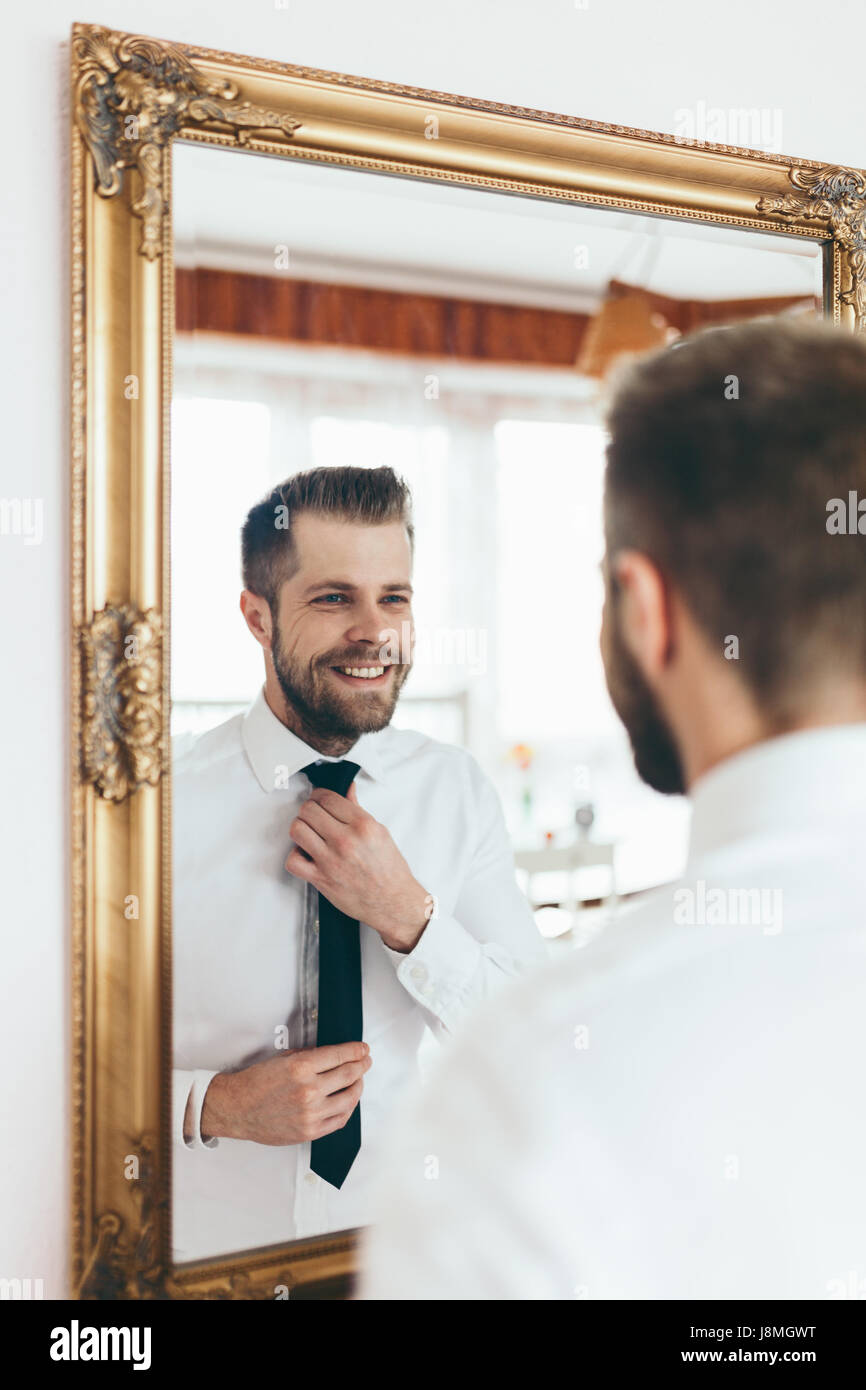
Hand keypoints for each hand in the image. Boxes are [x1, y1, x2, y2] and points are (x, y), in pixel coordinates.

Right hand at [194, 1042, 371, 1145]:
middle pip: (349, 1074)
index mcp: (301, 1067)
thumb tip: (334, 1056)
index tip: (363, 1049)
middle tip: (365, 1061)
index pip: (340, 1055)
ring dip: (358, 1086)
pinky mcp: (310, 1131)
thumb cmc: (257, 1083)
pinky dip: (349, 1108)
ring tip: (359, 1080)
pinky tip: (349, 1101)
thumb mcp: (283, 1059)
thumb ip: (310, 1057)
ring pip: (349, 1098)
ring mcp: (311, 1113)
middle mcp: (309, 1090)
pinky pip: (340, 1120)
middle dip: (362, 1065)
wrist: (237, 1108)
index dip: (356, 1050)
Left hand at [285, 783, 431, 951]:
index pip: (327, 797)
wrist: (393, 902)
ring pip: (297, 830)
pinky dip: (295, 856)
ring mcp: (331, 860)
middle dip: (309, 811)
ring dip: (300, 829)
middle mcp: (345, 840)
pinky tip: (306, 855)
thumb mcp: (380, 832)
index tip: (318, 801)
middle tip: (313, 817)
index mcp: (363, 825)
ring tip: (309, 834)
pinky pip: (293, 861)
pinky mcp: (321, 879)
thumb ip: (358, 810)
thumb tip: (348, 790)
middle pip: (308, 810)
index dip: (319, 796)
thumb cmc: (390, 871)